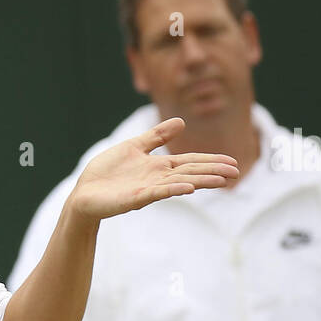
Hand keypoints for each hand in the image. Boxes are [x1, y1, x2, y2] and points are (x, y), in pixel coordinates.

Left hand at [67, 117, 238, 221]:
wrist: (84, 193)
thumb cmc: (106, 172)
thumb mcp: (133, 147)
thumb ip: (156, 136)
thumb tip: (181, 122)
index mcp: (158, 166)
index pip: (190, 162)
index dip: (211, 161)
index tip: (232, 162)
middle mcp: (157, 178)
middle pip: (191, 172)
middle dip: (213, 171)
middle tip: (236, 172)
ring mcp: (148, 189)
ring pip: (180, 183)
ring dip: (201, 181)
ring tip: (222, 180)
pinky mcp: (135, 198)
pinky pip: (158, 193)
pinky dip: (174, 189)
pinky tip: (189, 188)